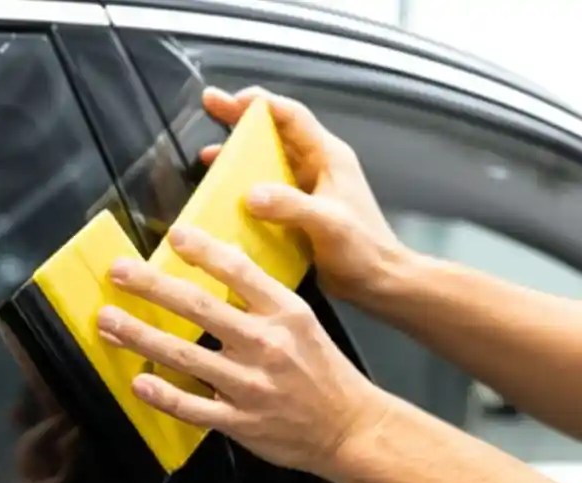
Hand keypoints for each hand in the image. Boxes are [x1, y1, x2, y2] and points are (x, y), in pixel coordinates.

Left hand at [96, 227, 390, 475]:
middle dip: (151, 287)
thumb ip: (260, 298)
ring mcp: (250, 385)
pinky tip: (138, 381)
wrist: (351, 427)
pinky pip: (193, 406)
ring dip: (140, 336)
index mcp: (284, 313)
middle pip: (199, 307)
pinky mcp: (240, 420)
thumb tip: (217, 267)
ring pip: (185, 355)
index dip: (203, 251)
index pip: (238, 272)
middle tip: (118, 272)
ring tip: (108, 322)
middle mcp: (265, 344)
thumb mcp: (301, 322)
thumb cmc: (321, 370)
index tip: (172, 236)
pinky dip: (163, 395)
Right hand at [201, 86, 414, 302]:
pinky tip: (222, 196)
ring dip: (237, 154)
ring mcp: (306, 188)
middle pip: (274, 131)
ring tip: (205, 155)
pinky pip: (264, 188)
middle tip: (209, 105)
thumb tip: (249, 194)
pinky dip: (241, 185)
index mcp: (328, 157)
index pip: (291, 116)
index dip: (260, 103)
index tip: (229, 99)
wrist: (378, 282)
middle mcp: (316, 166)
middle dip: (240, 118)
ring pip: (267, 159)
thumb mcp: (327, 224)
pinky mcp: (296, 211)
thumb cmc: (363, 250)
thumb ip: (290, 206)